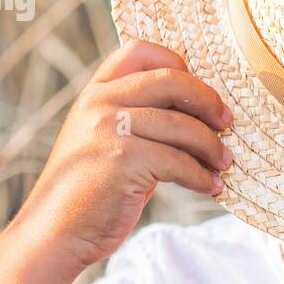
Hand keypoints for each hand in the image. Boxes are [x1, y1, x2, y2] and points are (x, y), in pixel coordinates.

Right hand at [9, 40, 232, 274]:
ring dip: (212, 147)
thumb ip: (139, 117)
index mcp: (96, 91)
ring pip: (182, 126)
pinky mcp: (122, 160)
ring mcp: (109, 129)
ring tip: (223, 164)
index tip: (200, 94)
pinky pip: (179, 161)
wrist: (55, 232)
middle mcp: (100, 102)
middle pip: (172, 80)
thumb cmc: (92, 189)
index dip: (179, 64)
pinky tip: (210, 186)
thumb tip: (201, 110)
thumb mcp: (105, 139)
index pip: (141, 51)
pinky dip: (201, 176)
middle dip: (208, 101)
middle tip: (228, 124)